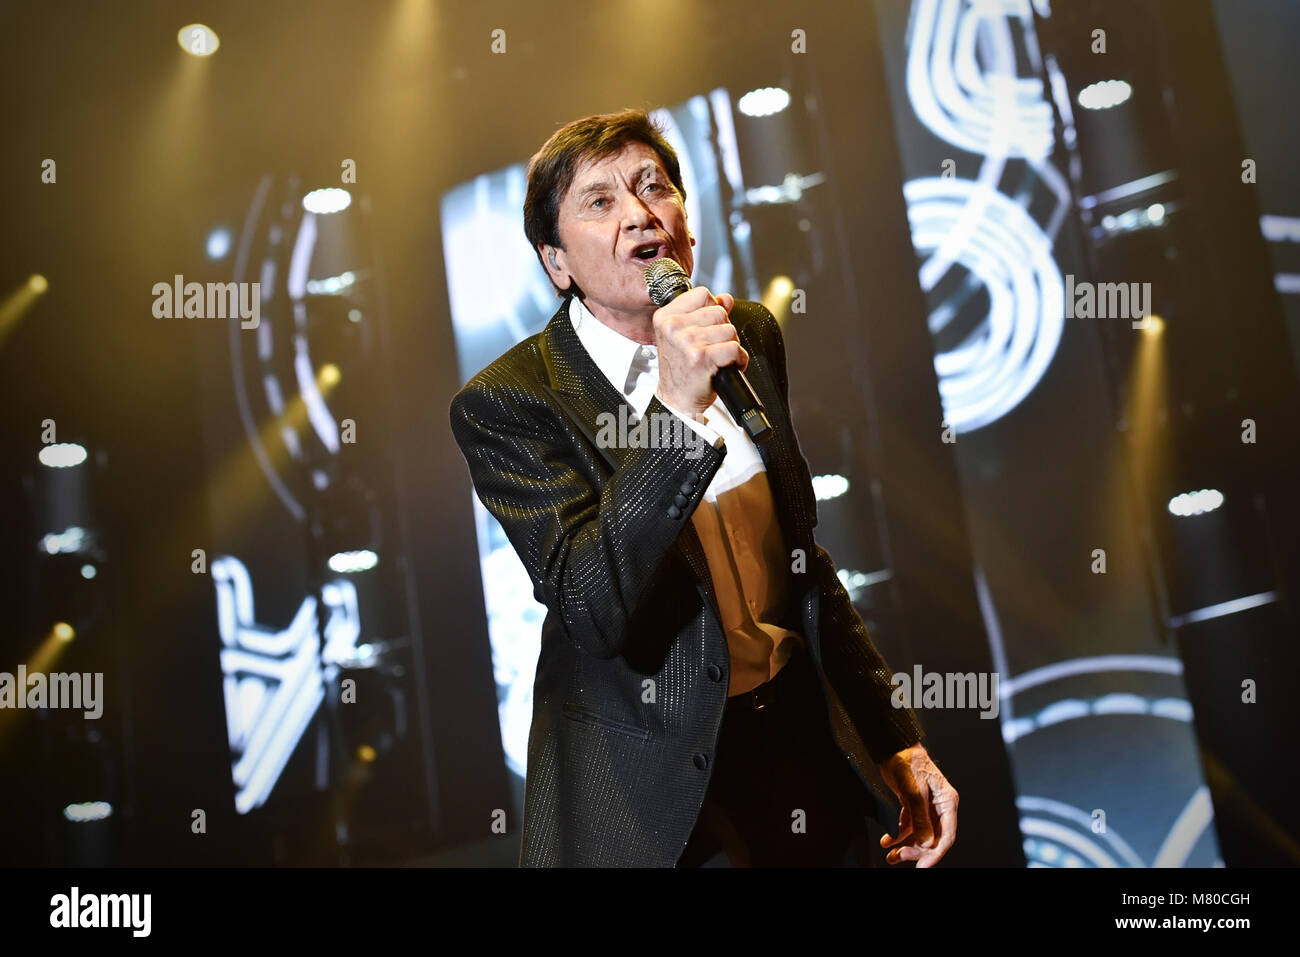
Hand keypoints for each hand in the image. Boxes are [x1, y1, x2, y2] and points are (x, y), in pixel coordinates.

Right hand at [652, 286, 742, 414]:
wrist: (677, 399)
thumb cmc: (681, 369)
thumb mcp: (684, 335)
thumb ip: (705, 311)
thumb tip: (726, 298)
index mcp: (665, 317)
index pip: (702, 294)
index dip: (712, 308)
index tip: (706, 326)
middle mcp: (672, 327)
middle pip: (719, 311)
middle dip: (723, 330)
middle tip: (712, 346)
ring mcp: (686, 341)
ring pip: (729, 330)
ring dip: (730, 345)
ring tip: (717, 357)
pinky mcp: (701, 357)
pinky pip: (734, 348)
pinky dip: (738, 360)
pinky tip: (726, 366)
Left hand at [878, 744, 957, 866]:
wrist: (892, 747)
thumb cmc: (908, 761)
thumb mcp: (914, 791)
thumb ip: (920, 818)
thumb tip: (926, 843)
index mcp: (946, 801)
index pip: (946, 835)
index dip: (935, 854)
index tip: (923, 866)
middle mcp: (938, 806)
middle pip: (932, 838)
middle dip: (918, 851)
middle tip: (902, 858)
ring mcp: (925, 807)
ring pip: (919, 835)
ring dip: (906, 847)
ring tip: (892, 856)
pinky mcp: (912, 805)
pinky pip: (908, 826)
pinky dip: (898, 836)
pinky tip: (888, 842)